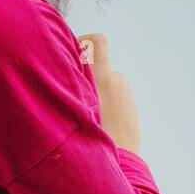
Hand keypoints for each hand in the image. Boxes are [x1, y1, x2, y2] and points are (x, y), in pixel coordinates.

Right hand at [78, 33, 140, 154]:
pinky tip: (99, 120)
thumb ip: (72, 81)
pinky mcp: (129, 103)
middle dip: (85, 77)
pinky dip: (104, 101)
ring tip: (86, 113)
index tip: (76, 48)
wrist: (122, 154)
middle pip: (96, 68)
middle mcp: (116, 78)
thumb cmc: (97, 131)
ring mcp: (124, 91)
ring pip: (103, 83)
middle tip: (73, 94)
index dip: (86, 39)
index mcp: (104, 75)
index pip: (98, 42)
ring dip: (94, 91)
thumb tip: (64, 62)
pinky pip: (112, 95)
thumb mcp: (78, 103)